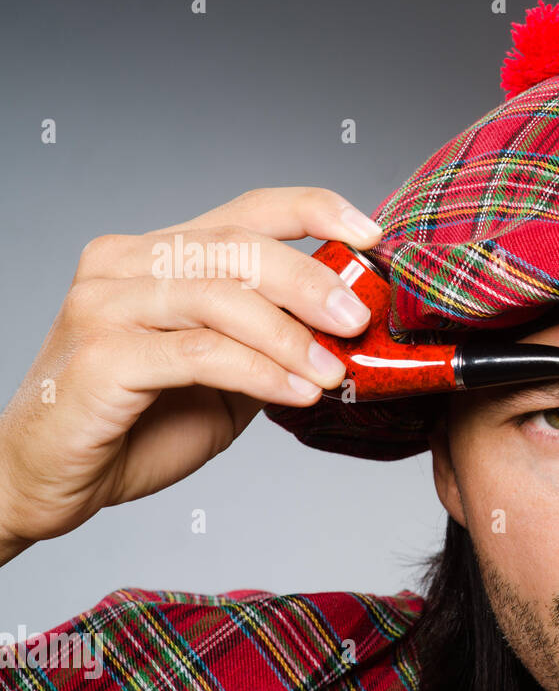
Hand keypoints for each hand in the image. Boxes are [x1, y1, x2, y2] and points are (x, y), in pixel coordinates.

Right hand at [0, 187, 381, 562]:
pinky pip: (200, 353)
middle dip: (311, 282)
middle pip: (239, 248)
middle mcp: (125, 262)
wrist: (54, 480)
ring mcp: (105, 303)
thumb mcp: (224, 376)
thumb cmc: (137, 424)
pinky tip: (297, 393)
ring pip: (221, 297)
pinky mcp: (101, 354)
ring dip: (290, 337)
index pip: (247, 210)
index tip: (371, 234)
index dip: (315, 211)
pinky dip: (260, 373)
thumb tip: (347, 332)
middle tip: (358, 320)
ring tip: (333, 372)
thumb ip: (270, 342)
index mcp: (158, 254)